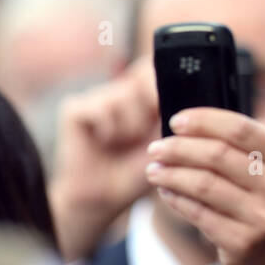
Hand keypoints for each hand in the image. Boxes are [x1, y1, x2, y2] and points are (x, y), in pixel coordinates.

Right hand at [50, 59, 159, 262]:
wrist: (107, 196)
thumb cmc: (140, 170)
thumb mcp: (167, 142)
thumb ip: (175, 114)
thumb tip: (188, 95)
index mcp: (146, 95)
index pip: (160, 69)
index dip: (169, 81)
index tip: (173, 106)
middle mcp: (122, 89)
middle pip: (144, 72)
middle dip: (153, 101)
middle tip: (151, 128)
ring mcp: (98, 96)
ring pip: (124, 95)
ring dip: (132, 126)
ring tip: (125, 142)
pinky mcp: (75, 108)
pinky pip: (100, 108)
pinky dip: (110, 130)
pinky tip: (105, 142)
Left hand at [145, 107, 264, 264]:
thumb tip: (210, 127)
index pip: (243, 130)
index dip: (204, 121)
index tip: (178, 120)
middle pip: (218, 155)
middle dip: (179, 147)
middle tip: (157, 147)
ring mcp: (263, 219)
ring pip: (203, 184)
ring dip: (171, 173)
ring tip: (154, 169)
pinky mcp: (243, 246)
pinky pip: (199, 215)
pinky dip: (177, 200)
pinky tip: (167, 194)